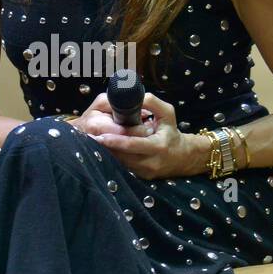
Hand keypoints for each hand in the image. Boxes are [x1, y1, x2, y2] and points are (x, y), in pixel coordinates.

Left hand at [85, 92, 206, 179]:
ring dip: (107, 153)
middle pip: (123, 156)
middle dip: (106, 147)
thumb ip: (152, 102)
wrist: (182, 156)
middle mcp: (152, 162)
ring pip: (121, 163)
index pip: (133, 144)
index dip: (115, 140)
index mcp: (158, 146)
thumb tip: (136, 95)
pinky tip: (105, 150)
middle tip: (90, 138)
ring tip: (93, 143)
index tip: (99, 135)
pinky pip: (124, 167)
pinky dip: (114, 158)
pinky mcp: (141, 177)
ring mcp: (146, 172)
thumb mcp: (168, 113)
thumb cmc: (171, 131)